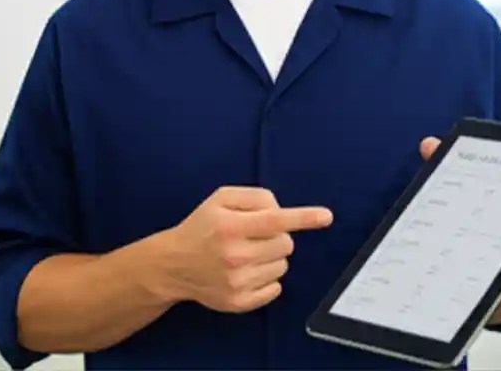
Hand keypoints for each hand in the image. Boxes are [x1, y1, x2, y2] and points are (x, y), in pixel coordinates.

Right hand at [160, 186, 332, 312]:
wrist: (173, 264)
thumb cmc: (202, 227)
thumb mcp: (221, 199)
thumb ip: (255, 197)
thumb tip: (282, 211)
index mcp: (231, 226)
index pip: (275, 221)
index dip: (304, 217)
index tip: (326, 217)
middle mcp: (234, 255)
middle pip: (285, 244)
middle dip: (277, 237)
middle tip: (254, 237)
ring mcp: (237, 282)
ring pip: (283, 266)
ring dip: (272, 258)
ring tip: (247, 254)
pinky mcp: (238, 302)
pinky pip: (275, 289)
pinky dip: (268, 279)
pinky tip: (247, 272)